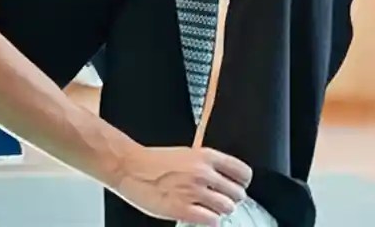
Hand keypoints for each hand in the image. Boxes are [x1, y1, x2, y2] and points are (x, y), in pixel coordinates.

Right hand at [115, 145, 251, 225]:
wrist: (130, 168)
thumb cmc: (154, 161)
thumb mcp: (186, 154)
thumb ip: (206, 164)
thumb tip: (224, 178)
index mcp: (205, 157)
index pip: (242, 172)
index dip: (243, 182)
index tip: (240, 186)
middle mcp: (203, 173)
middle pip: (237, 193)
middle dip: (231, 199)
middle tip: (221, 200)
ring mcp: (194, 192)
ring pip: (226, 208)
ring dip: (219, 211)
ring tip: (208, 208)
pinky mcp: (183, 209)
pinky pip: (211, 220)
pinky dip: (209, 220)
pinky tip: (200, 215)